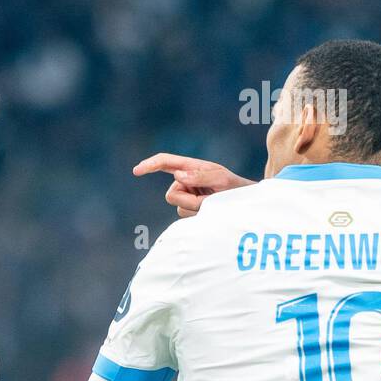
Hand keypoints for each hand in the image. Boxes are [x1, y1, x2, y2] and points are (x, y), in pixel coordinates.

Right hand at [132, 153, 255, 217]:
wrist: (244, 204)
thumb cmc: (234, 187)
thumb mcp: (221, 179)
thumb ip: (200, 176)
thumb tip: (177, 175)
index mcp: (190, 167)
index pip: (165, 162)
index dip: (150, 165)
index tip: (136, 171)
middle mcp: (184, 181)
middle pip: (171, 194)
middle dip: (189, 201)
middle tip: (209, 200)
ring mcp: (186, 196)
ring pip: (179, 208)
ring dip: (196, 209)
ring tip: (213, 204)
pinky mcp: (189, 210)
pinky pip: (185, 217)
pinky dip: (197, 216)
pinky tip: (209, 212)